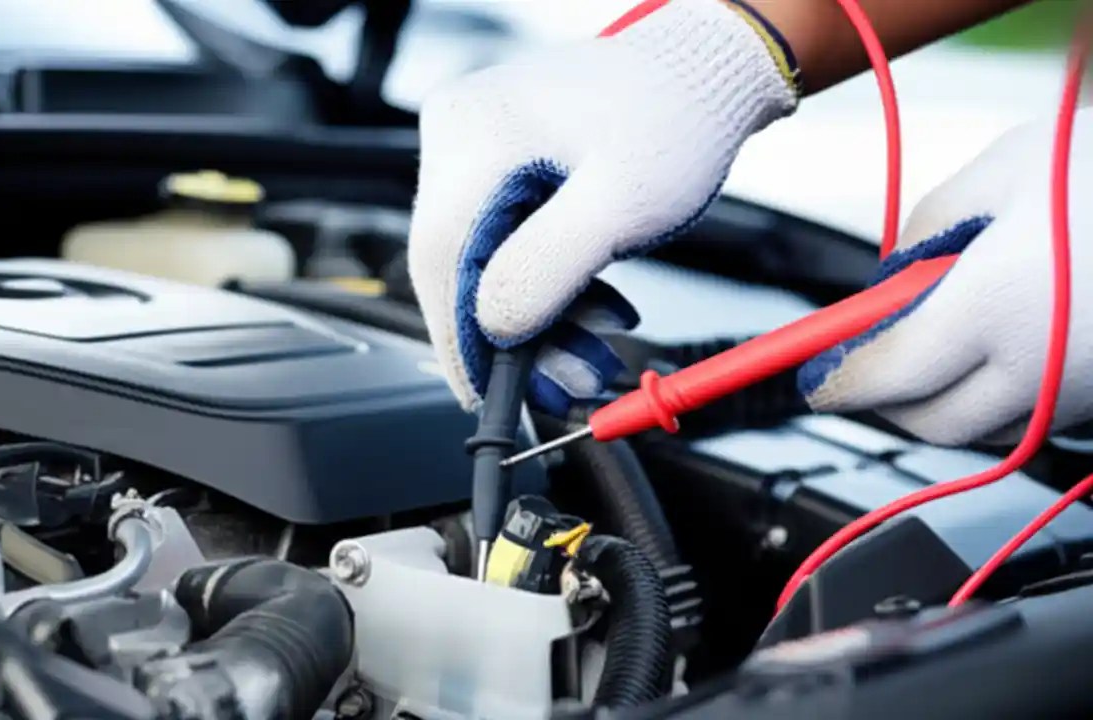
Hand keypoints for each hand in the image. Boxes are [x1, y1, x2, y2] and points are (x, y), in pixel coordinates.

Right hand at [408, 0, 796, 414]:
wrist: (705, 72)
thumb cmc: (677, 117)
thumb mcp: (622, 204)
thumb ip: (548, 268)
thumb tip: (492, 329)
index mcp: (475, 134)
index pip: (439, 259)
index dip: (463, 340)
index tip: (489, 397)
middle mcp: (458, 134)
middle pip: (458, 265)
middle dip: (515, 337)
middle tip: (569, 383)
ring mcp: (472, 147)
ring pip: (482, 262)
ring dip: (540, 319)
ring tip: (598, 350)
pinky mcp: (495, 161)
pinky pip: (502, 241)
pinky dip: (545, 284)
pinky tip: (592, 306)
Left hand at [799, 110, 1092, 444]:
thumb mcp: (1008, 170)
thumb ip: (929, 230)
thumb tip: (890, 278)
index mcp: (994, 311)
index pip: (883, 378)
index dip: (836, 385)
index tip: (813, 380)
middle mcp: (1040, 371)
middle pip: (928, 425)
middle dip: (884, 403)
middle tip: (864, 365)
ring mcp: (1087, 396)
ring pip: (987, 431)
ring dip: (944, 403)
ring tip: (940, 344)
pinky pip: (1042, 421)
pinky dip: (1006, 399)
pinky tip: (1011, 348)